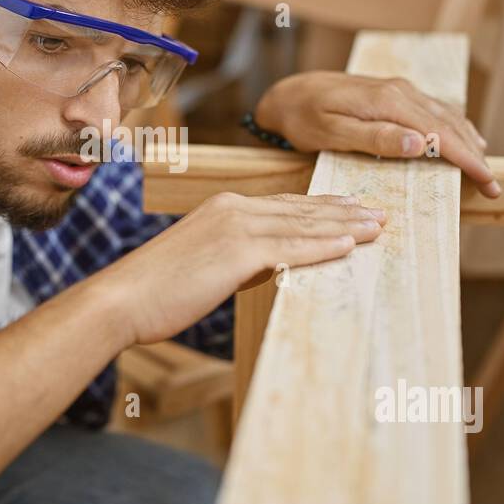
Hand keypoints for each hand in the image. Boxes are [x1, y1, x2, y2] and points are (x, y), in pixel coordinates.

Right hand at [105, 192, 387, 346]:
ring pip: (302, 225)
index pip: (285, 204)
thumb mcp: (204, 264)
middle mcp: (233, 208)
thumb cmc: (158, 290)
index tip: (352, 207)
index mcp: (224, 206)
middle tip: (380, 213)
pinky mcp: (237, 252)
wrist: (124, 299)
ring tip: (376, 227)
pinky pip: (290, 248)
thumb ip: (239, 257)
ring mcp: (236, 227)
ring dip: (344, 226)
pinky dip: (322, 245)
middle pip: (301, 209)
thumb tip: (272, 263)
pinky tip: (348, 245)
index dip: (323, 206)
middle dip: (344, 211)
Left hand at [255, 71, 500, 197]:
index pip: (440, 133)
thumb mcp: (333, 133)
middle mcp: (400, 92)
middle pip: (449, 125)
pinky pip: (433, 109)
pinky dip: (453, 126)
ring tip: (484, 167)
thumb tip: (420, 143)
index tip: (487, 180)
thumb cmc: (304, 118)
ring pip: (445, 115)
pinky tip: (463, 137)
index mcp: (388, 102)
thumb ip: (376, 138)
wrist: (288, 92)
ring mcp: (398, 90)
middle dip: (474, 155)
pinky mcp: (393, 93)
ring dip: (468, 140)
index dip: (466, 159)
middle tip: (494, 186)